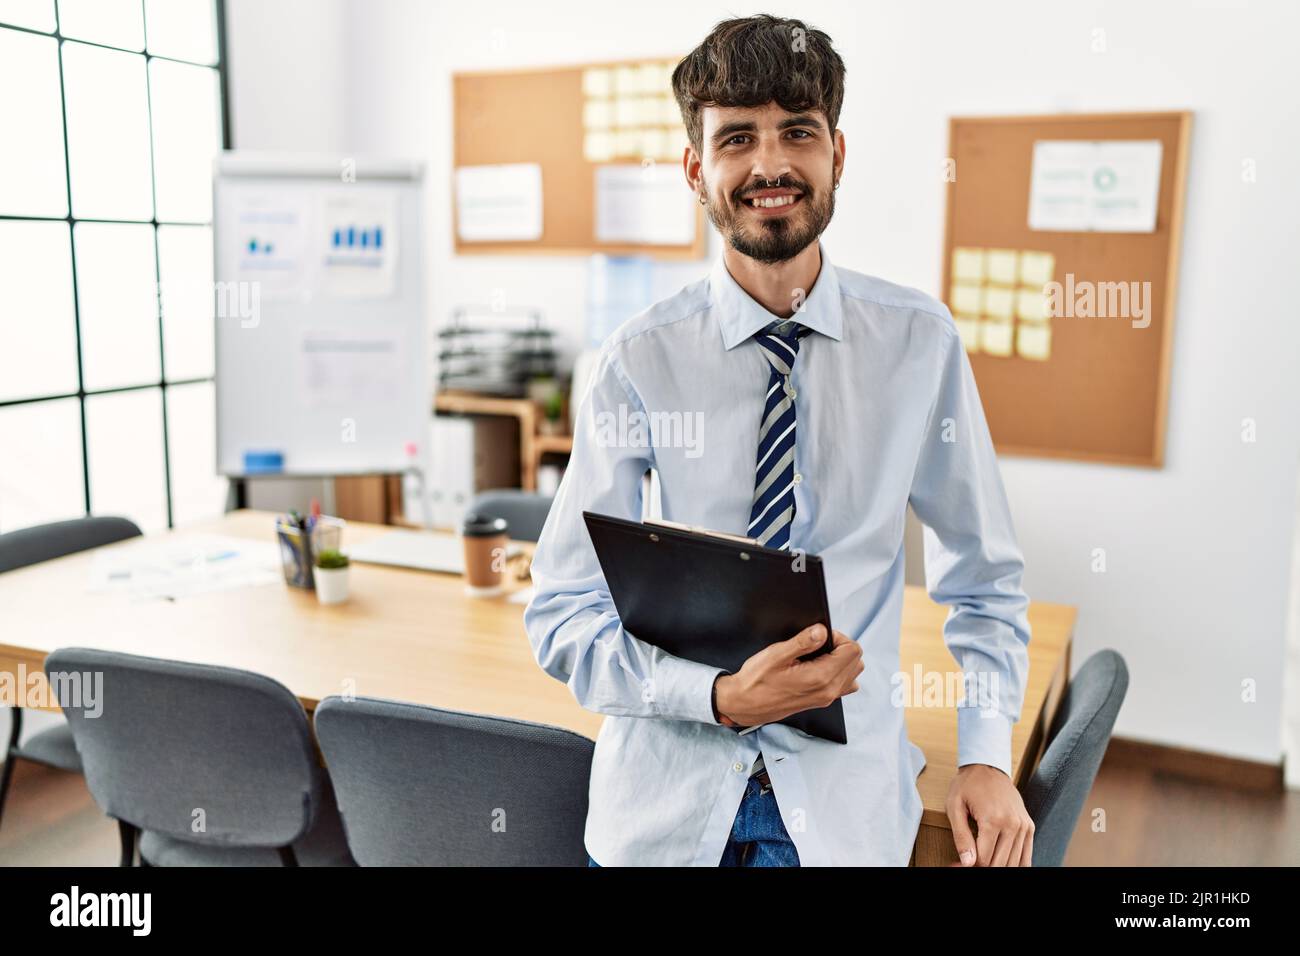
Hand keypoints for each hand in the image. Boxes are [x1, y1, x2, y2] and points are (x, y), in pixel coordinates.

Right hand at [714, 624, 862, 726]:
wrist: (744, 704)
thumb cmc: (756, 681)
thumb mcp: (776, 655)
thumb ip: (803, 642)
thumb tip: (822, 631)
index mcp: (820, 678)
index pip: (852, 651)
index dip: (838, 637)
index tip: (819, 636)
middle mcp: (828, 690)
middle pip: (856, 661)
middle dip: (842, 647)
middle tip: (818, 643)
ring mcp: (826, 698)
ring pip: (853, 673)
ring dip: (842, 660)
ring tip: (819, 655)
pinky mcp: (821, 701)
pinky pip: (844, 685)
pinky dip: (838, 672)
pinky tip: (819, 667)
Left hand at [945, 764, 1034, 865]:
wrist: (988, 767)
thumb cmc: (968, 785)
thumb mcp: (955, 807)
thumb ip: (961, 837)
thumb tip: (968, 863)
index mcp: (993, 819)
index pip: (984, 859)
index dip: (971, 865)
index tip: (961, 864)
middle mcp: (1013, 824)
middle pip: (1000, 863)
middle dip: (983, 867)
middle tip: (970, 862)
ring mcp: (1024, 826)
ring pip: (1014, 862)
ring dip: (999, 866)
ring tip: (983, 860)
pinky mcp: (1029, 826)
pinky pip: (1027, 855)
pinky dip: (1016, 864)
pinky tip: (1003, 862)